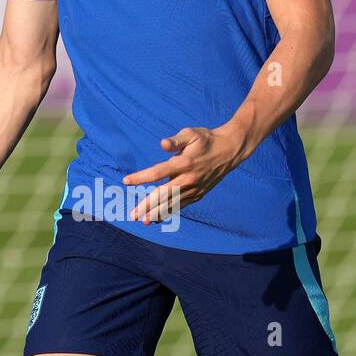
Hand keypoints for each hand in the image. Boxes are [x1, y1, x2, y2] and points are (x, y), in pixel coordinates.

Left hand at [123, 125, 243, 223]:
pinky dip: (170, 212)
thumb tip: (162, 144)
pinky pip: (181, 206)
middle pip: (163, 194)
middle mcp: (188, 179)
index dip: (140, 177)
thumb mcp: (191, 133)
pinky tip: (158, 218)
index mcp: (184, 163)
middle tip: (133, 215)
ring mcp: (194, 189)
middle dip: (147, 205)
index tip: (126, 181)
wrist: (230, 151)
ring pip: (172, 204)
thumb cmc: (207, 139)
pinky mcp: (199, 194)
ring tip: (144, 221)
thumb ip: (176, 140)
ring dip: (157, 213)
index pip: (157, 172)